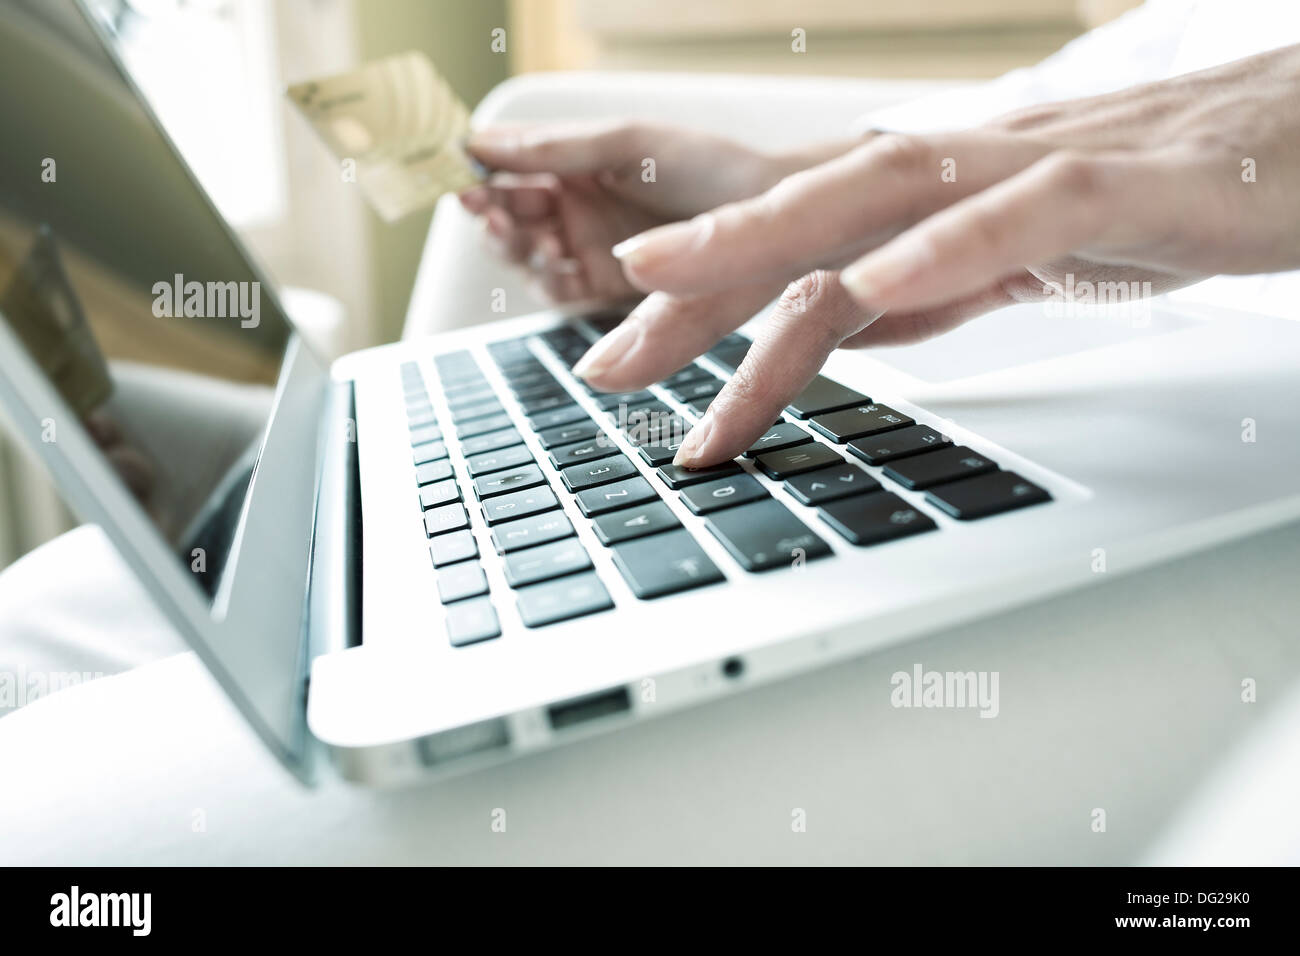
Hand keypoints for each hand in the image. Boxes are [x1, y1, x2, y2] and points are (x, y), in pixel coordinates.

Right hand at [461, 120, 856, 302]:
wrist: (770, 212)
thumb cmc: (704, 165)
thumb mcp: (628, 143)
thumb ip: (560, 146)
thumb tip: (482, 140)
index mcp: (572, 166)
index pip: (508, 171)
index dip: (481, 175)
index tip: (463, 175)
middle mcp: (574, 210)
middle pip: (509, 219)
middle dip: (494, 216)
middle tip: (490, 212)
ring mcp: (588, 252)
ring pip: (528, 259)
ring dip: (516, 251)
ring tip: (520, 236)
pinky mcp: (607, 293)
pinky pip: (562, 293)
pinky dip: (550, 283)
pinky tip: (554, 268)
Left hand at [580, 44, 1299, 466]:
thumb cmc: (1166, 199)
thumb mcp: (1021, 257)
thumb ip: (933, 281)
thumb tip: (849, 316)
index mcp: (938, 199)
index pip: (801, 251)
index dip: (703, 304)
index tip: (623, 361)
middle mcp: (963, 173)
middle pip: (803, 220)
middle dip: (692, 289)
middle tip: (601, 358)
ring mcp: (1034, 169)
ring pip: (877, 194)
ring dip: (766, 242)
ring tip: (669, 285)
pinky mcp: (1118, 186)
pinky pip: (1021, 214)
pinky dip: (946, 249)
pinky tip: (877, 284)